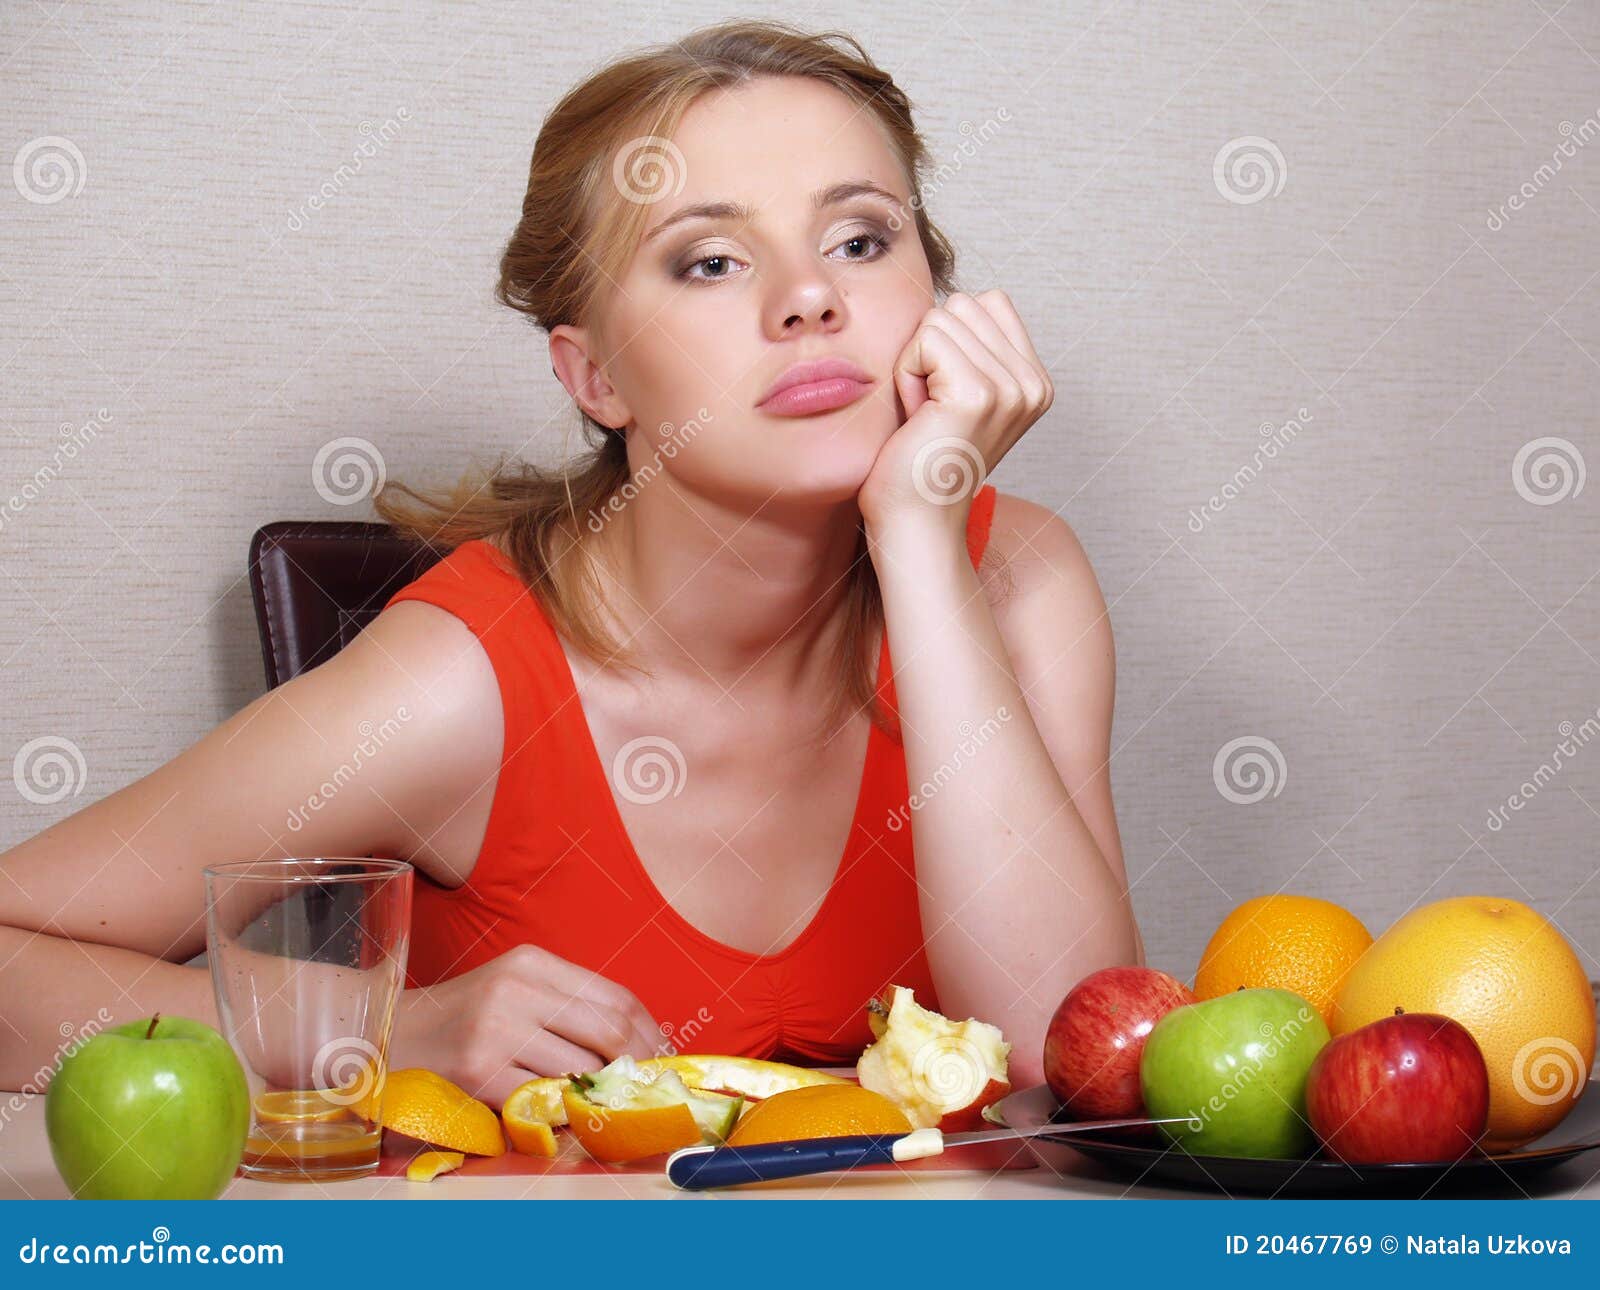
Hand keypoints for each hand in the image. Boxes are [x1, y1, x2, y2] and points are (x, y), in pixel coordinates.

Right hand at [388, 944, 669, 1108]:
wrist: (390, 1038)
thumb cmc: (463, 1018)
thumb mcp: (514, 988)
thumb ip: (568, 1004)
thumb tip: (638, 1042)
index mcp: (532, 962)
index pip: (617, 996)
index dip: (651, 1032)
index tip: (663, 1057)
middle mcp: (516, 990)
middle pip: (610, 1030)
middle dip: (638, 1064)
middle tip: (645, 1087)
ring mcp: (496, 1033)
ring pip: (580, 1068)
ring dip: (599, 1091)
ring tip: (602, 1099)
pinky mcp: (480, 1075)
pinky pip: (544, 1099)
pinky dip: (562, 1111)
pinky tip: (562, 1112)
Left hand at [859, 289, 1052, 536]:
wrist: (913, 522)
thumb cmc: (919, 462)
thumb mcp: (957, 395)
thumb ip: (972, 347)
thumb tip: (957, 300)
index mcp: (1035, 382)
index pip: (987, 302)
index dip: (948, 341)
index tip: (943, 397)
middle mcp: (1033, 385)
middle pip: (963, 304)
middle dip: (930, 349)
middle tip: (930, 408)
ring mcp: (1011, 389)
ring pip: (943, 317)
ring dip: (916, 363)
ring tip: (925, 415)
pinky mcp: (979, 394)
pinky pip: (926, 339)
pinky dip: (907, 374)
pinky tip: (917, 417)